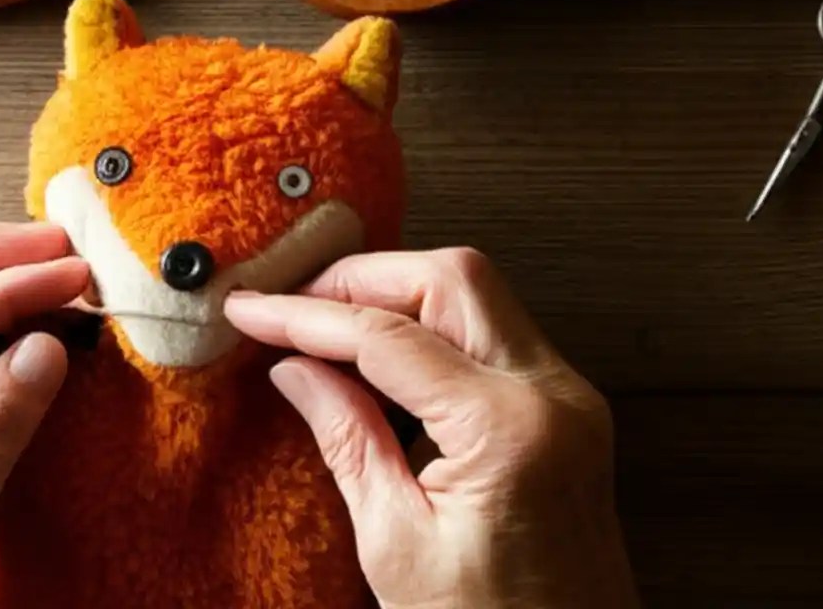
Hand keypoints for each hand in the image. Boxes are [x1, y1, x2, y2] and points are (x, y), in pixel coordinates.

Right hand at [224, 249, 639, 608]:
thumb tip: (294, 368)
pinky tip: (380, 356)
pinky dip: (432, 327)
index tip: (252, 310)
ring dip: (397, 295)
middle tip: (292, 303)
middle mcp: (554, 397)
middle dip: (361, 278)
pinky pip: (495, 334)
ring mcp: (569, 400)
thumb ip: (347, 438)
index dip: (307, 316)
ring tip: (325, 325)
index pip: (389, 337)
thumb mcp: (395, 543)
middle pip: (451, 279)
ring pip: (478, 294)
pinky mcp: (566, 412)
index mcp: (507, 431)